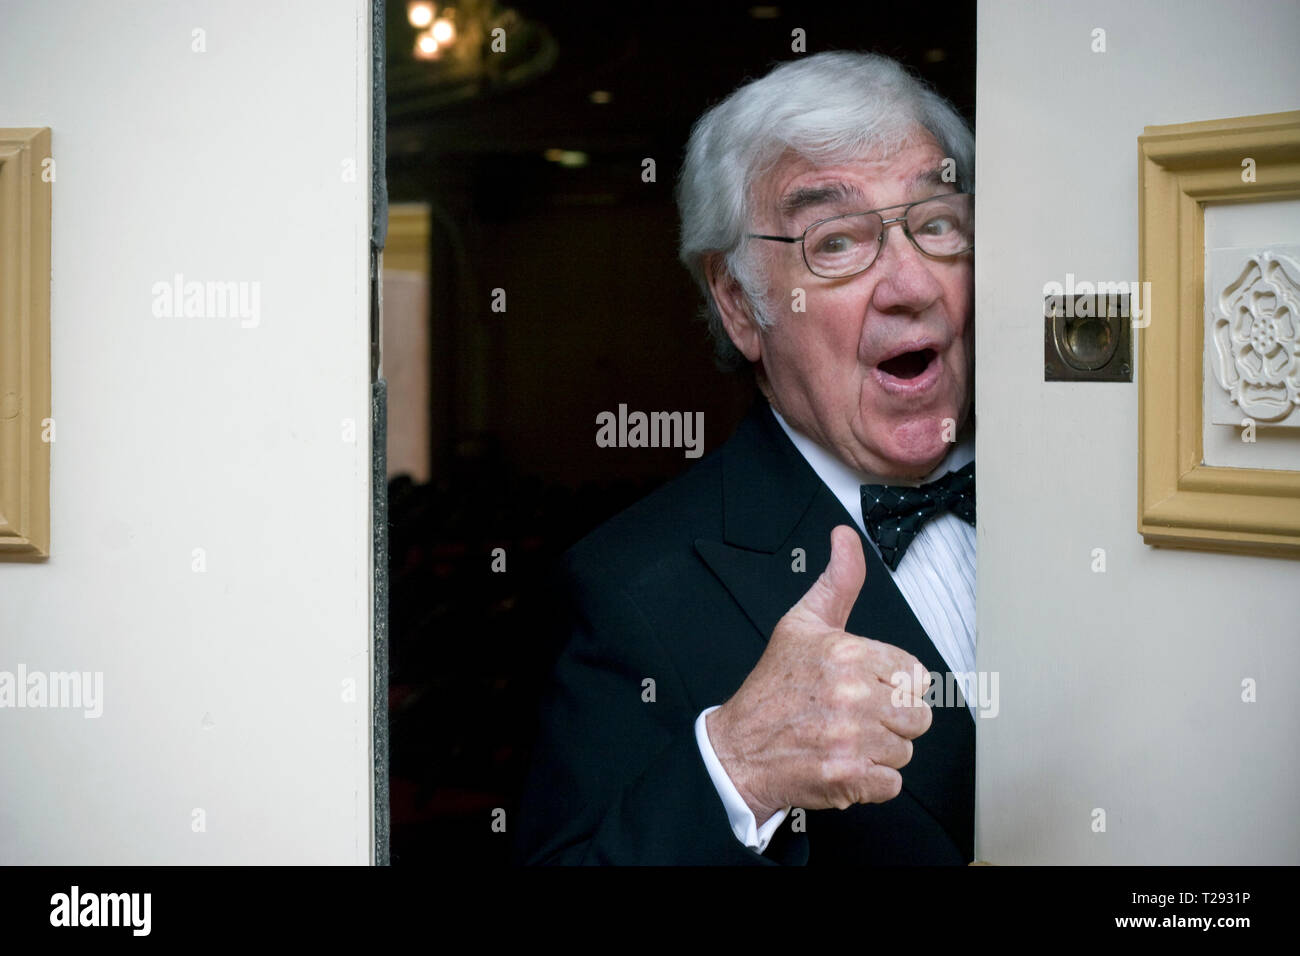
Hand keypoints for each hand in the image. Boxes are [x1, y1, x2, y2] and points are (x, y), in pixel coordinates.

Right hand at [705, 525, 932, 823]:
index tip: (865, 688)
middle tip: (854, 717)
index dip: (892, 684)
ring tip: (845, 739)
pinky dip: (871, 782)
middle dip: (890, 720)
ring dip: (879, 751)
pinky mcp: (847, 776)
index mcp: (847, 653)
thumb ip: (837, 581)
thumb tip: (845, 537)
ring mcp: (850, 737)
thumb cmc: (773, 688)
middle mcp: (851, 694)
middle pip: (916, 715)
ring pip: (905, 750)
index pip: (915, 675)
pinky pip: (892, 783)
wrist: (738, 748)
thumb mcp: (801, 624)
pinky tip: (845, 763)